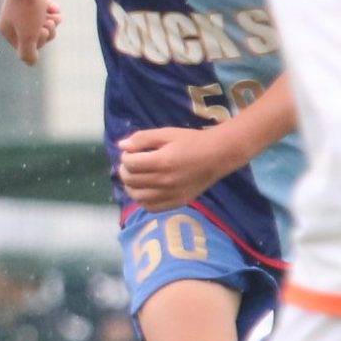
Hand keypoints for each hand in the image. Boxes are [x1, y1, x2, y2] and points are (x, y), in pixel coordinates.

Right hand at [0, 0, 62, 65]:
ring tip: (51, 13)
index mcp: (7, 30)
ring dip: (52, 21)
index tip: (40, 30)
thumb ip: (28, 53)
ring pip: (43, 25)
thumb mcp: (28, 34)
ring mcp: (22, 10)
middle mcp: (12, 21)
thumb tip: (31, 63)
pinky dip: (52, 11)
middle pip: (36, 37)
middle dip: (46, 31)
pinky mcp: (33, 0)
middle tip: (46, 21)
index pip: (26, 48)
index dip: (38, 42)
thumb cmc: (28, 6)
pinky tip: (52, 5)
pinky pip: (46, 12)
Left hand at [117, 126, 233, 212]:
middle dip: (125, 170)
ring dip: (130, 187)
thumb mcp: (166, 133)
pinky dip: (143, 200)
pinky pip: (151, 207)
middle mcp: (165, 181)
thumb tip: (121, 146)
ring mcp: (171, 194)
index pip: (130, 164)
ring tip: (135, 177)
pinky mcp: (178, 202)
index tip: (131, 152)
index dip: (125, 156)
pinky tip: (145, 190)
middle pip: (131, 180)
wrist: (218, 155)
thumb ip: (142, 138)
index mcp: (162, 161)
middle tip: (130, 164)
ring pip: (138, 196)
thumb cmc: (192, 141)